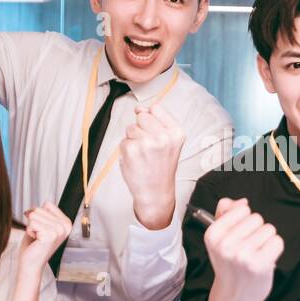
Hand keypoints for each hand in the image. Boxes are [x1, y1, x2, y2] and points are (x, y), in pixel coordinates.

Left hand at [18, 202, 72, 274]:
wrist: (31, 264)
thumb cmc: (34, 246)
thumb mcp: (42, 225)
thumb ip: (43, 213)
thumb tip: (37, 207)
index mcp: (66, 222)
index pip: (47, 204)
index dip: (38, 215)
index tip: (41, 228)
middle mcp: (65, 226)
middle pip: (39, 209)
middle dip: (33, 221)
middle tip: (38, 235)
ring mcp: (59, 230)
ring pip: (34, 215)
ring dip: (31, 227)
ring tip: (37, 238)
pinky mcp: (50, 235)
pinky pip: (31, 223)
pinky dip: (29, 231)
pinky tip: (35, 241)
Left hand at [119, 105, 186, 229]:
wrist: (156, 192)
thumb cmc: (161, 167)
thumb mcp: (169, 142)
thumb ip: (156, 121)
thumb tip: (139, 108)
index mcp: (176, 132)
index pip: (155, 109)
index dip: (151, 121)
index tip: (155, 135)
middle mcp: (163, 136)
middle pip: (142, 117)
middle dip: (141, 129)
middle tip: (149, 148)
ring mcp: (146, 143)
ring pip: (130, 128)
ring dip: (133, 140)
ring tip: (143, 155)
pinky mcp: (131, 150)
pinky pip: (123, 140)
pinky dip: (126, 150)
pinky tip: (136, 160)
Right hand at [205, 198, 283, 300]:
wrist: (233, 295)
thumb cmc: (229, 265)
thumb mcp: (219, 238)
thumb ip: (225, 214)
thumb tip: (242, 201)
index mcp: (213, 235)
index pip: (242, 209)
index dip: (244, 220)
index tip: (238, 235)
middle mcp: (226, 244)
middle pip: (257, 218)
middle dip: (256, 230)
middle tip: (248, 247)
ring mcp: (242, 255)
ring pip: (269, 229)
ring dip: (266, 240)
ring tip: (256, 253)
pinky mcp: (259, 264)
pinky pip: (277, 241)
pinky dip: (274, 249)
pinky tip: (264, 258)